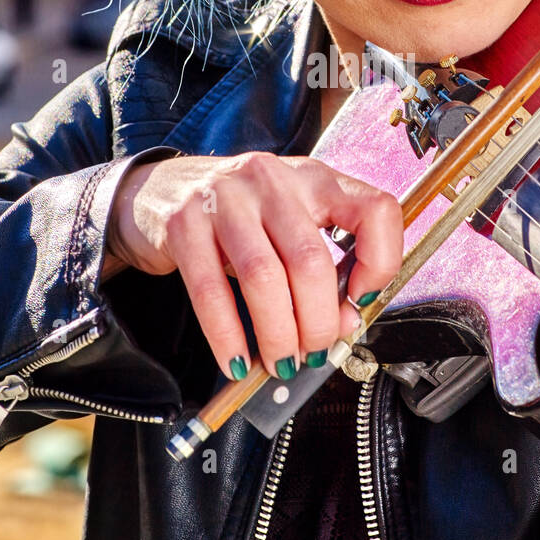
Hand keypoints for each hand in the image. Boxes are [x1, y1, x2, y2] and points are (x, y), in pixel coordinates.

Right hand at [103, 151, 403, 380]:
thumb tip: (341, 323)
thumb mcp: (288, 223)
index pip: (374, 210)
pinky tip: (237, 359)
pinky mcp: (183, 223)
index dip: (381, 262)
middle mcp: (273, 181)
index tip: (362, 299)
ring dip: (277, 333)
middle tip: (313, 350)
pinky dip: (227, 335)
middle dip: (317, 321)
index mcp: (314, 179)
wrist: (158, 189)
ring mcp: (225, 198)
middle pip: (310, 260)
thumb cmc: (238, 214)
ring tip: (280, 360)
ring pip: (263, 277)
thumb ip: (321, 265)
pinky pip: (210, 290)